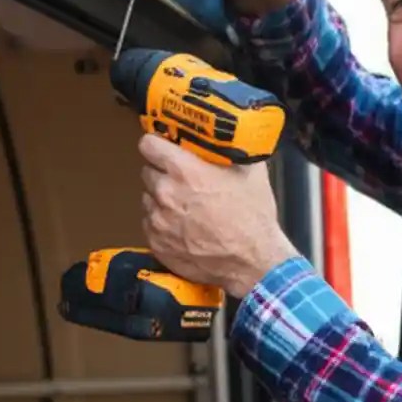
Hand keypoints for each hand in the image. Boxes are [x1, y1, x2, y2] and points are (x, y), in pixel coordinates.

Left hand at [138, 133, 296, 298]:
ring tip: (185, 208)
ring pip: (148, 200)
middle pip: (148, 172)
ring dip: (161, 200)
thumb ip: (232, 151)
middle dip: (163, 174)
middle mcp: (165, 193)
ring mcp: (158, 221)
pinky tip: (183, 228)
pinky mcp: (156, 244)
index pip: (148, 145)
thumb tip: (228, 138)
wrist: (253, 263)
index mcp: (185, 171)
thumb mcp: (251, 173)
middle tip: (183, 181)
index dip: (157, 145)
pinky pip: (150, 225)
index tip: (164, 148)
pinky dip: (162, 224)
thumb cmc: (253, 218)